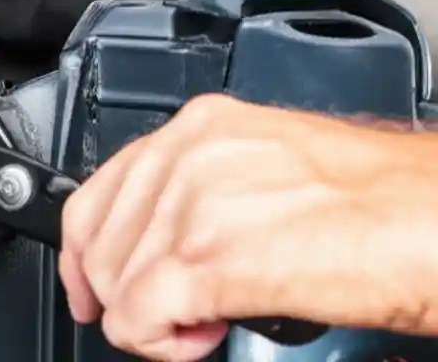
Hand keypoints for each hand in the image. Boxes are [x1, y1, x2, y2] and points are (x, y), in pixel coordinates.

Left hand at [59, 94, 437, 361]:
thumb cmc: (383, 200)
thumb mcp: (269, 163)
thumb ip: (206, 186)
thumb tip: (163, 234)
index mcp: (201, 128)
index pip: (96, 194)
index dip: (84, 254)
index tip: (93, 288)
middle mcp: (189, 158)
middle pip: (98, 246)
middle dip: (124, 295)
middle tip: (171, 316)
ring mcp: (196, 208)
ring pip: (115, 286)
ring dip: (151, 321)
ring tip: (204, 322)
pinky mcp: (211, 263)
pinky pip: (138, 318)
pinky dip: (160, 343)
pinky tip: (202, 336)